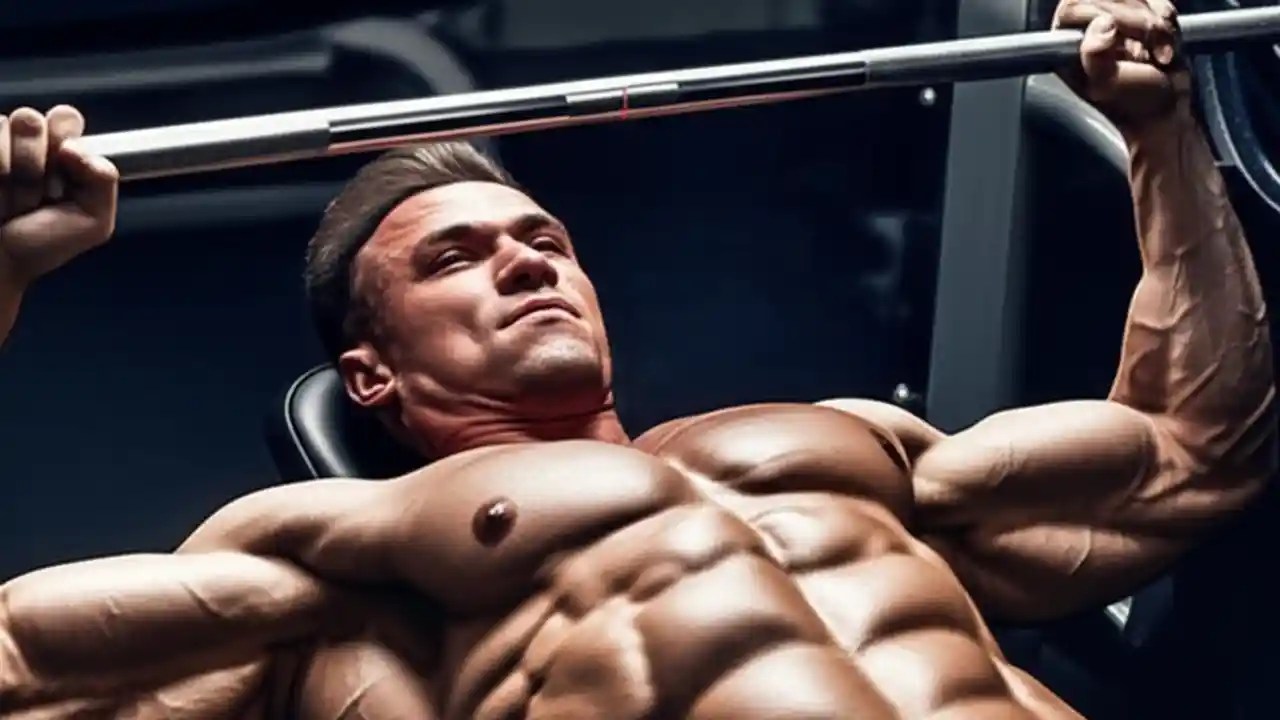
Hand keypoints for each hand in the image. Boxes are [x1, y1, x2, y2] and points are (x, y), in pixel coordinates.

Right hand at [0, 105, 117, 288]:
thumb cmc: (43, 244)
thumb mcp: (93, 221)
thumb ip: (104, 179)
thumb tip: (74, 147)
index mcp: (60, 151)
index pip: (64, 117)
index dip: (64, 141)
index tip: (63, 169)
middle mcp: (24, 142)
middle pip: (29, 119)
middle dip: (34, 164)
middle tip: (36, 196)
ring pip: (0, 129)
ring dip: (10, 177)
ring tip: (12, 203)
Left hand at [1052, 0, 1191, 134]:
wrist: (1169, 111)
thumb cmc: (1136, 104)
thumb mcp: (1107, 84)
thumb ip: (1095, 55)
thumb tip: (1101, 24)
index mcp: (1064, 46)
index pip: (1073, 6)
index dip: (1103, 15)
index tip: (1120, 40)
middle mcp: (1084, 29)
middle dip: (1138, 22)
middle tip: (1147, 53)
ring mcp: (1113, 20)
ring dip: (1156, 24)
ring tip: (1158, 54)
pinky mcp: (1139, 16)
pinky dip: (1167, 19)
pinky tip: (1165, 45)